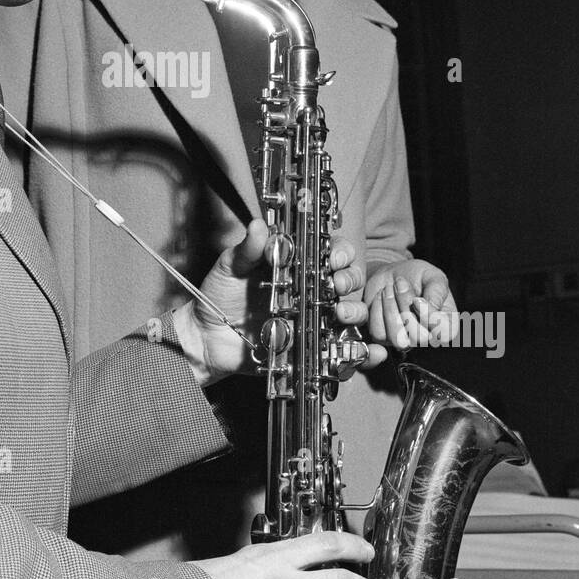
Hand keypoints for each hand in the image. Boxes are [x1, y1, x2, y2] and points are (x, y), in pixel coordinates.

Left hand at [194, 224, 381, 378]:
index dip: (339, 251)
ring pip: (350, 313)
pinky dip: (363, 353)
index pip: (329, 253)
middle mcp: (309, 292)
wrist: (206, 337)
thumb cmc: (219, 296)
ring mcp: (311, 320)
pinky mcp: (309, 348)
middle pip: (347, 280)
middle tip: (336, 284)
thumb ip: (247, 249)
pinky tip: (373, 352)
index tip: (332, 257)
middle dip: (349, 279)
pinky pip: (342, 352)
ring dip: (355, 311)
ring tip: (339, 314)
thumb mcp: (230, 267)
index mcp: (295, 267)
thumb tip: (258, 225)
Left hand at [360, 259, 458, 352]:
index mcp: (447, 323)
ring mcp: (406, 340)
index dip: (430, 318)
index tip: (417, 299)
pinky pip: (379, 333)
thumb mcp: (432, 276)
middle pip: (419, 338)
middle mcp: (428, 336)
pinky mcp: (385, 337)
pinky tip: (380, 297)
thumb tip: (432, 307)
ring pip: (398, 340)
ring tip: (388, 289)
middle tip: (400, 283)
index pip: (444, 334)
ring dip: (390, 310)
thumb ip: (437, 290)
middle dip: (405, 306)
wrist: (391, 274)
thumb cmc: (417, 275)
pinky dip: (377, 311)